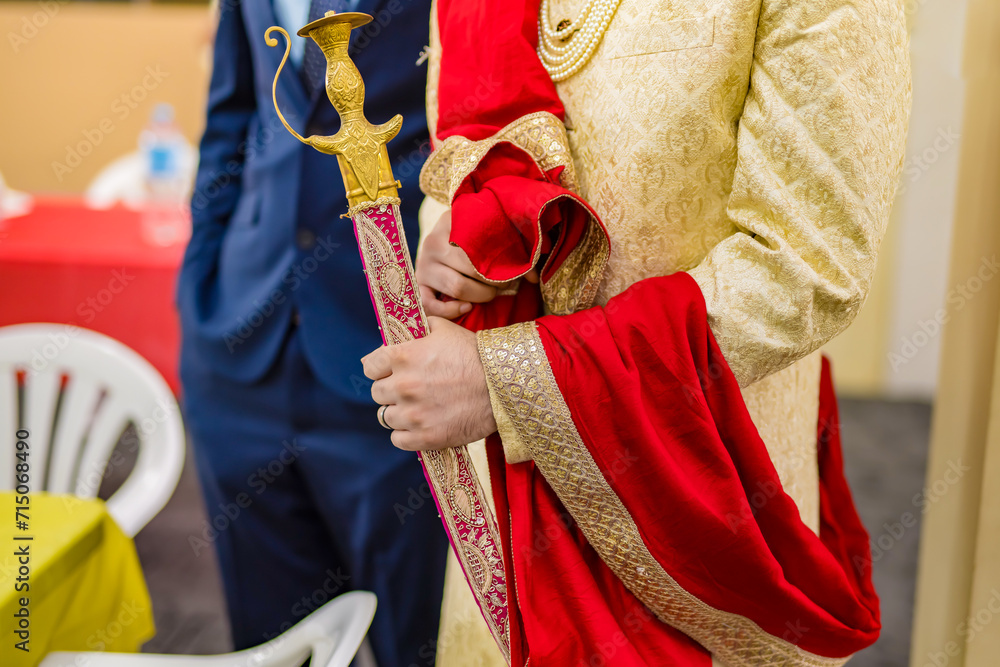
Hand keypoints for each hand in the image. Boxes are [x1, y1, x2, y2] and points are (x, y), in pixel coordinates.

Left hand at [362, 316, 496, 450]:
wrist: (503, 386)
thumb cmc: (475, 355)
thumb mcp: (444, 329)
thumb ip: (416, 329)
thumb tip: (393, 336)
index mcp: (403, 357)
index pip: (369, 366)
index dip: (380, 367)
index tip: (390, 371)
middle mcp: (402, 386)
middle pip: (377, 392)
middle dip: (390, 389)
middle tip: (409, 389)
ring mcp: (413, 414)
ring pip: (386, 417)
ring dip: (398, 412)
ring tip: (418, 407)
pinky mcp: (425, 437)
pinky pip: (398, 439)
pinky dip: (406, 434)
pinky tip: (420, 424)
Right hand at [415, 210, 536, 318]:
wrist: (442, 242)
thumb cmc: (474, 238)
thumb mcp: (491, 233)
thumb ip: (513, 247)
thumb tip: (533, 277)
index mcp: (451, 221)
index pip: (479, 242)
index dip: (501, 261)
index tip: (513, 269)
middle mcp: (432, 241)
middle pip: (471, 268)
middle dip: (494, 281)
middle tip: (504, 284)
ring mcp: (423, 264)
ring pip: (457, 287)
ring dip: (480, 295)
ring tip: (490, 293)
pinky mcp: (418, 285)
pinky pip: (431, 305)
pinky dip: (451, 311)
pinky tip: (467, 307)